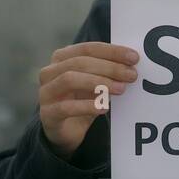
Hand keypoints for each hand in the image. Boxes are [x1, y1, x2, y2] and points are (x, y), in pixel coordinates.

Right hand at [38, 42, 138, 160]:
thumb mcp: (96, 82)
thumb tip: (132, 64)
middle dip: (109, 67)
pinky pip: (65, 107)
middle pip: (79, 62)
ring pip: (69, 79)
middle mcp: (50, 72)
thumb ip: (108, 71)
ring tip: (120, 89)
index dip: (111, 51)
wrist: (66, 131)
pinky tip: (104, 107)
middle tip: (131, 75)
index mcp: (62, 58)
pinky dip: (87, 106)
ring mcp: (45, 92)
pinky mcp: (47, 114)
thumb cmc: (82, 100)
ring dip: (98, 83)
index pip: (88, 48)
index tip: (134, 57)